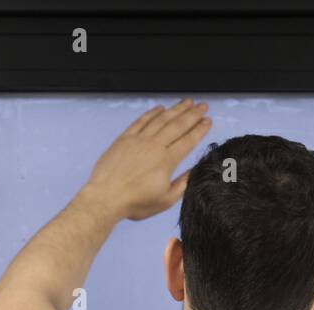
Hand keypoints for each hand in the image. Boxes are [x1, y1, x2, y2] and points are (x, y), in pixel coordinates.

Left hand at [78, 99, 210, 222]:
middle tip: (203, 105)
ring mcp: (138, 140)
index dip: (200, 130)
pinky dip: (152, 113)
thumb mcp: (164, 201)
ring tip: (187, 102)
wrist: (105, 198)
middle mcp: (154, 146)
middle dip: (193, 114)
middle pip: (177, 125)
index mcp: (167, 161)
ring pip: (161, 119)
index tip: (208, 121)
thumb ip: (182, 185)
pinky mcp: (124, 139)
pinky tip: (160, 108)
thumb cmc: (134, 203)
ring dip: (176, 109)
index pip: (188, 140)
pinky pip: (141, 121)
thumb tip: (193, 172)